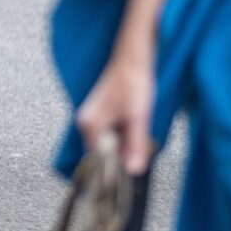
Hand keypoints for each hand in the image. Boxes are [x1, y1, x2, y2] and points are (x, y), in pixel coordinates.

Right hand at [75, 52, 156, 175]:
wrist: (132, 59)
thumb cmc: (133, 84)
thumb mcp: (138, 117)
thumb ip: (135, 145)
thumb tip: (133, 171)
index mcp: (90, 125)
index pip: (99, 160)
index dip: (117, 169)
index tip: (134, 171)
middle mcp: (86, 123)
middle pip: (104, 154)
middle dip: (123, 158)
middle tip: (144, 153)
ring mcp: (93, 119)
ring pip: (110, 145)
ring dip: (126, 148)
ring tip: (143, 142)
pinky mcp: (101, 115)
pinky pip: (112, 136)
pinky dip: (125, 139)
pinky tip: (139, 133)